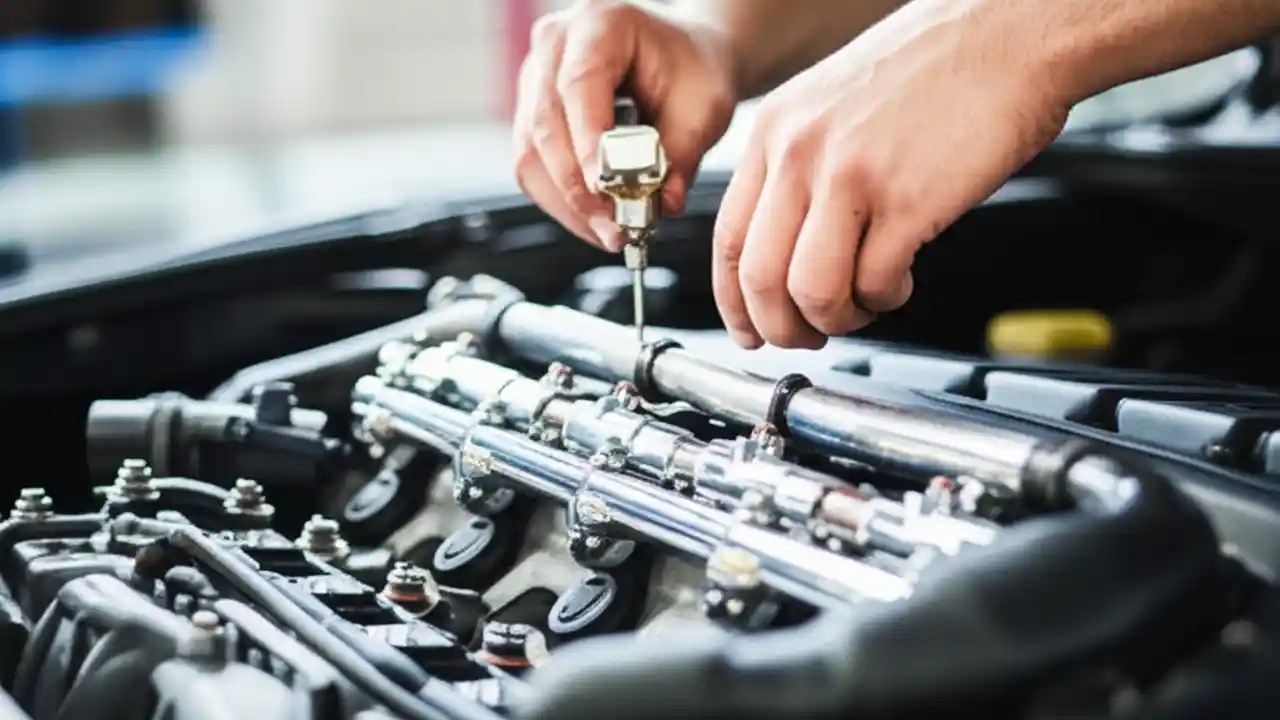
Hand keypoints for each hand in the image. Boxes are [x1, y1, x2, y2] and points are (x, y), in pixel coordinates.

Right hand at [512, 0, 737, 250]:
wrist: (684, 59)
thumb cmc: (693, 70)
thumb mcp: (704, 106)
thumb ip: (683, 153)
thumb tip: (664, 202)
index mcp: (601, 24)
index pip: (579, 85)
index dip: (586, 141)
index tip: (604, 188)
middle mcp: (556, 45)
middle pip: (544, 124)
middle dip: (577, 187)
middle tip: (614, 227)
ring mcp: (537, 78)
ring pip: (530, 152)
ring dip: (566, 202)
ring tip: (608, 232)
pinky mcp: (532, 112)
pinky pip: (532, 165)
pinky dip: (560, 200)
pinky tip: (592, 220)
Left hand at [713, 0, 1070, 348]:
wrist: (1009, 31)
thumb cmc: (935, 68)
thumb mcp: (830, 103)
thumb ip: (798, 166)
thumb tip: (784, 244)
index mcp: (775, 131)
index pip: (727, 239)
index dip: (735, 302)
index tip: (750, 328)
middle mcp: (801, 152)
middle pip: (759, 277)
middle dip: (782, 327)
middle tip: (810, 335)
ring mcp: (851, 176)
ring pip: (810, 291)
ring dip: (836, 320)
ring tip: (863, 306)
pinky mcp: (907, 199)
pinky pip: (874, 283)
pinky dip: (886, 300)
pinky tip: (903, 280)